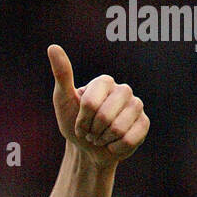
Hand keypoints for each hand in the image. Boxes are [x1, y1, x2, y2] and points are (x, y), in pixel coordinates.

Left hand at [47, 44, 148, 167]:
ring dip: (104, 140)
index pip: (91, 103)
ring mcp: (136, 106)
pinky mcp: (144, 124)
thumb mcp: (63, 101)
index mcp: (104, 82)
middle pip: (105, 117)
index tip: (79, 124)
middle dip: (92, 132)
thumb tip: (53, 47)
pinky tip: (113, 144)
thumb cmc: (74, 123)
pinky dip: (115, 148)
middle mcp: (123, 90)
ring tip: (101, 137)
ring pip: (118, 129)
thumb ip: (62, 75)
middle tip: (91, 132)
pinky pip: (130, 140)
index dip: (82, 121)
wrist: (87, 149)